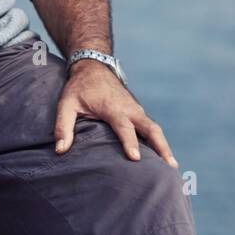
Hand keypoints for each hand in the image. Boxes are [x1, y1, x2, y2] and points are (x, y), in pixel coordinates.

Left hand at [54, 58, 178, 166]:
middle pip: (151, 128)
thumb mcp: (66, 103)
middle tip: (170, 167)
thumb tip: (60, 150)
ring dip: (164, 146)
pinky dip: (159, 141)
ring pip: (154, 128)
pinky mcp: (138, 111)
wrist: (93, 66)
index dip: (129, 142)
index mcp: (112, 106)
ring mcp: (136, 109)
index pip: (123, 126)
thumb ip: (63, 125)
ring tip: (173, 168)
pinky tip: (163, 158)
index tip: (136, 158)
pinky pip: (151, 127)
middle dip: (161, 147)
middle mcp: (129, 108)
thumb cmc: (79, 88)